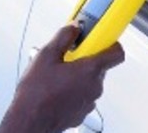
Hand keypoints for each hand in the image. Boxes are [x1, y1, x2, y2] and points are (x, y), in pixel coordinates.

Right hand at [0, 23, 125, 132]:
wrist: (30, 121)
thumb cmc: (37, 93)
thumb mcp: (46, 56)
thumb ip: (64, 37)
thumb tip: (74, 28)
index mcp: (90, 70)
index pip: (117, 53)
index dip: (111, 44)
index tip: (101, 38)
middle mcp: (94, 87)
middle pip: (99, 67)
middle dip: (84, 60)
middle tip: (66, 58)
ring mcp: (90, 101)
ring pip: (89, 82)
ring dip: (77, 76)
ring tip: (56, 76)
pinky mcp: (82, 113)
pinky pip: (83, 96)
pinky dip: (74, 91)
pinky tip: (56, 90)